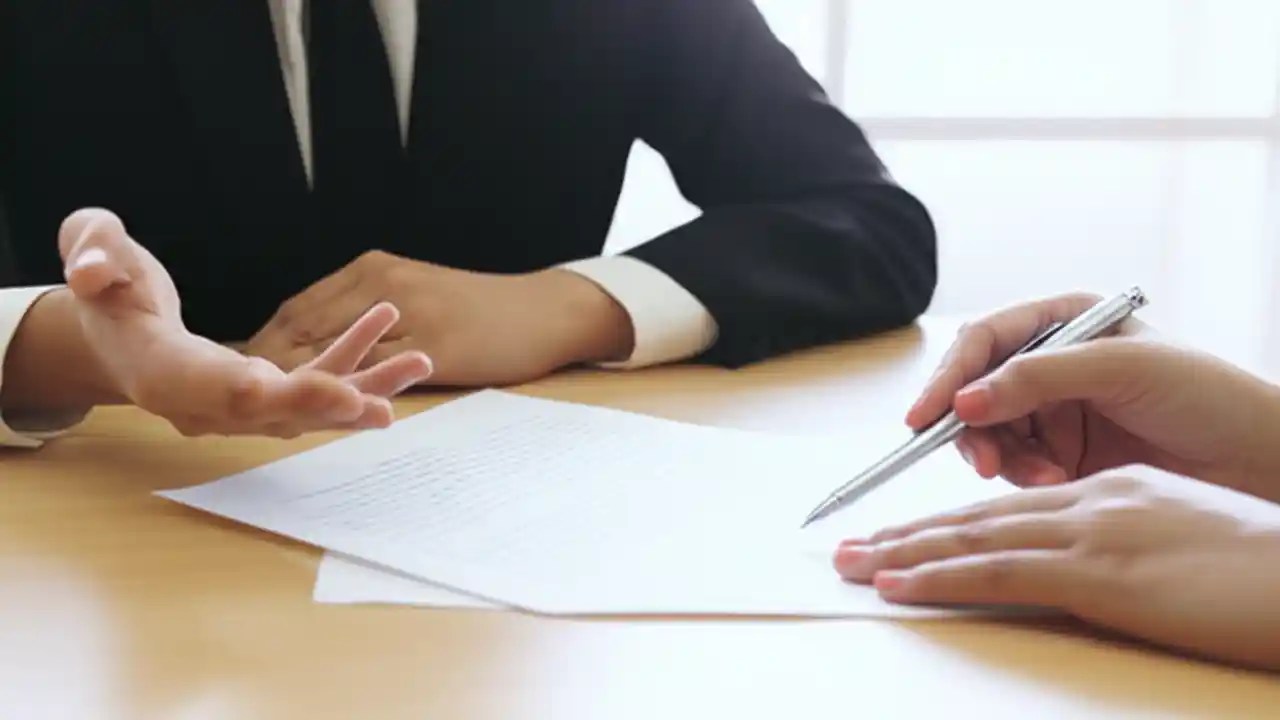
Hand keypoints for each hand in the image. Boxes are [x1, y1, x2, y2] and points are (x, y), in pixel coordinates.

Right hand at [58, 209, 431, 436]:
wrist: (113, 327)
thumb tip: (95, 272)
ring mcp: (237, 405)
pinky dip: (353, 361)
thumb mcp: (89, 251)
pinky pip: (313, 381)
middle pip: (272, 413)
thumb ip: (92, 255)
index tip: (315, 396)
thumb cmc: (105, 283)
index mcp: (161, 371)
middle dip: (327, 409)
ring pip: (306, 407)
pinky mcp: (261, 391)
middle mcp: (204, 402)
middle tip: (382, 408)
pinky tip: (389, 325)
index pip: (216, 390)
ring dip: (363, 390)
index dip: (265, 395)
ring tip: (419, 366)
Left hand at [244, 250, 634, 385]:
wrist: (542, 311)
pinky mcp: (435, 348)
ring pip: (337, 353)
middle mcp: (384, 285)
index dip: (265, 345)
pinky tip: (328, 421)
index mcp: (374, 269)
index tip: (240, 376)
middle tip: (237, 404)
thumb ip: (372, 311)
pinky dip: (348, 398)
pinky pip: (380, 376)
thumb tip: (320, 348)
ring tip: (268, 415)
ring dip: (299, 385)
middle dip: (268, 367)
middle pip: (306, 329)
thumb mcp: (418, 294)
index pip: (301, 309)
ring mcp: (408, 315)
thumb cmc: (482, 308)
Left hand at [833, 465, 1279, 670]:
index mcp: (1114, 491)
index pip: (1011, 507)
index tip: (904, 537)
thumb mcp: (1185, 539)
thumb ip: (1129, 540)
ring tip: (850, 565)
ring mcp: (1091, 534)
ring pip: (973, 537)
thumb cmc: (1267, 568)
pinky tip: (896, 585)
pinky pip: (997, 570)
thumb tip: (1092, 565)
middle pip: (978, 516)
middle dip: (907, 533)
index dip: (950, 523)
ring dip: (902, 553)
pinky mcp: (1097, 572)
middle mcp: (1092, 503)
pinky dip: (937, 575)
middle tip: (849, 549)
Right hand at [907, 293, 1279, 500]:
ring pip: (988, 432)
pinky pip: (1013, 465)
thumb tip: (964, 401)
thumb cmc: (1208, 398)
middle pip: (975, 389)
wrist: (1257, 462)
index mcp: (1065, 321)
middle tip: (982, 461)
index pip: (984, 340)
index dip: (950, 375)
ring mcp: (1054, 411)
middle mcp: (1050, 362)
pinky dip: (1023, 477)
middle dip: (973, 426)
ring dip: (1004, 457)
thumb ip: (1037, 378)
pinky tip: (1056, 480)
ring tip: (1044, 475)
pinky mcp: (1060, 455)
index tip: (928, 415)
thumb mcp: (1120, 370)